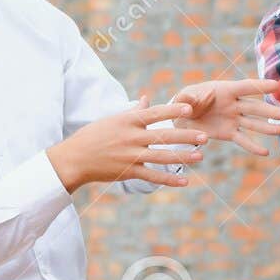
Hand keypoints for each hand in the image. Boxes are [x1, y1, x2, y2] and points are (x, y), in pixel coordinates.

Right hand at [47, 98, 206, 191]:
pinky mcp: (128, 171)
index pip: (155, 113)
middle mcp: (131, 137)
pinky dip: (169, 179)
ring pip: (162, 156)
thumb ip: (133, 111)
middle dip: (186, 136)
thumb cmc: (93, 136)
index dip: (173, 110)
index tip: (190, 109)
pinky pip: (153, 176)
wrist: (75, 158)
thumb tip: (147, 98)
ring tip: (200, 156)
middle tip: (204, 137)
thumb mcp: (113, 119)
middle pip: (164, 135)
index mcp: (128, 121)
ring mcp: (130, 155)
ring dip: (183, 157)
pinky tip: (184, 180)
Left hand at [170, 78, 279, 156]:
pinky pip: (243, 140)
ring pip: (253, 123)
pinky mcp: (229, 133)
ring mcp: (233, 119)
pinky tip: (265, 152)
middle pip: (254, 107)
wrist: (183, 118)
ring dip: (267, 127)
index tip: (277, 86)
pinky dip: (253, 146)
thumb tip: (190, 101)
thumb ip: (188, 99)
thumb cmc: (185, 102)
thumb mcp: (184, 98)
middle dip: (270, 111)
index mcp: (225, 90)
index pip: (246, 87)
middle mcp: (233, 104)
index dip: (260, 86)